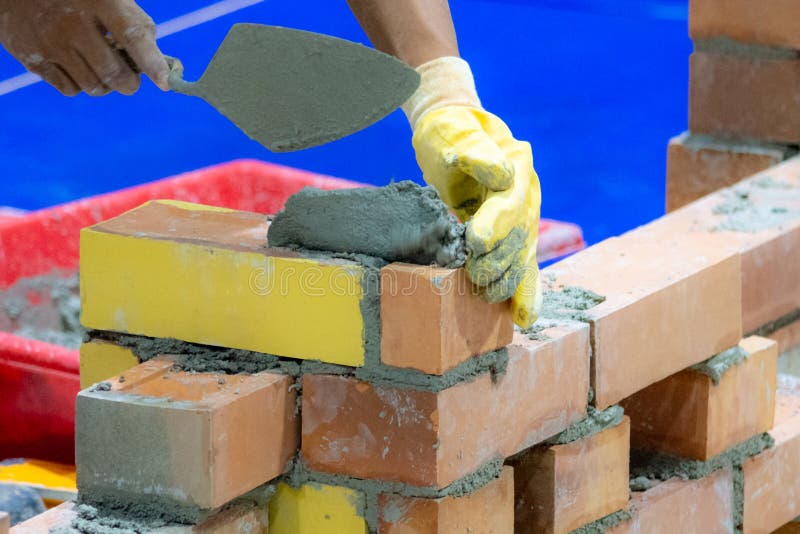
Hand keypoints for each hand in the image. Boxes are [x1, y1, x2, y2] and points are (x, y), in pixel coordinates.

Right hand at [0, 0, 168, 95]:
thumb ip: (136, 26)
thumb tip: (161, 67)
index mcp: (100, 1)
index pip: (132, 37)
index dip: (151, 63)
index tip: (165, 83)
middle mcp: (73, 21)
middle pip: (114, 74)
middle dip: (129, 83)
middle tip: (130, 79)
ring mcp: (50, 41)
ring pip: (94, 87)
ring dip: (105, 84)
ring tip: (100, 66)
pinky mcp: (32, 57)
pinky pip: (70, 89)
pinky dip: (80, 83)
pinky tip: (76, 65)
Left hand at [412, 105, 541, 327]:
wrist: (456, 135)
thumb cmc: (451, 131)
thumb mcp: (456, 132)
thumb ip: (475, 151)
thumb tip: (500, 174)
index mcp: (517, 164)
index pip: (509, 200)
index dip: (495, 223)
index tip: (476, 241)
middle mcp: (526, 193)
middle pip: (518, 233)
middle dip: (497, 257)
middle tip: (473, 273)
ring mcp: (523, 216)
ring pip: (521, 254)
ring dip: (506, 278)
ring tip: (486, 294)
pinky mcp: (512, 236)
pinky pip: (523, 267)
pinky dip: (524, 293)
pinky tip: (523, 318)